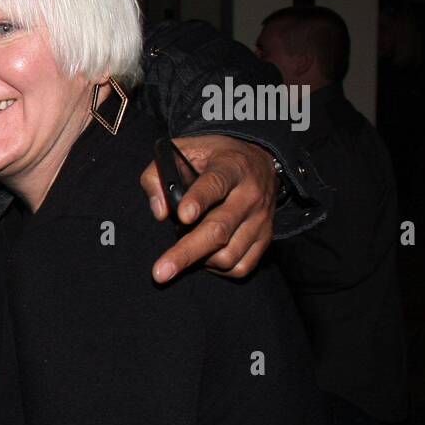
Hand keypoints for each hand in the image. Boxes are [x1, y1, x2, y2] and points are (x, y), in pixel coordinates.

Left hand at [139, 136, 276, 281]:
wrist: (259, 160)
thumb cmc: (211, 159)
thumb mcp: (183, 151)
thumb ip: (159, 176)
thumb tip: (159, 213)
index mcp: (230, 167)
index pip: (215, 183)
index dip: (198, 200)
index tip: (182, 216)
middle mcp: (249, 194)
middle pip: (219, 230)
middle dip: (187, 252)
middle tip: (160, 272)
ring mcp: (260, 219)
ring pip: (229, 254)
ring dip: (201, 260)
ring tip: (186, 250)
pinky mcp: (265, 238)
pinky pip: (242, 267)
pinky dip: (219, 269)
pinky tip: (207, 256)